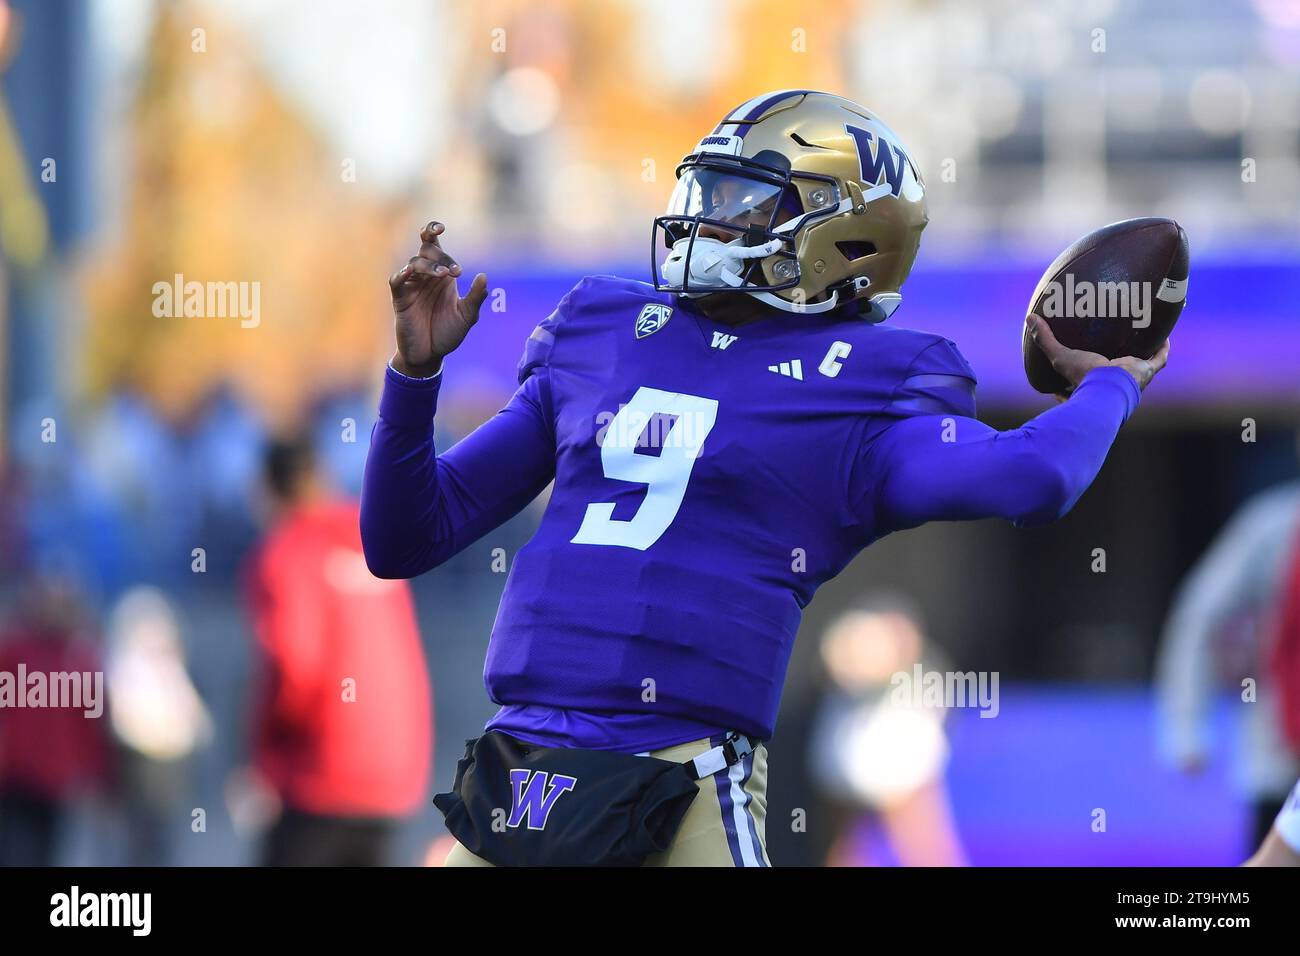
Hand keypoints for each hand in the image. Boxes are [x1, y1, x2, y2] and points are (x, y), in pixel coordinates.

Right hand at [388, 220, 488, 376]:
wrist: (430, 355)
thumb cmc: (448, 333)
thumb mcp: (467, 317)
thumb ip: (475, 298)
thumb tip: (484, 277)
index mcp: (442, 275)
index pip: (435, 246)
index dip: (433, 231)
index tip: (441, 227)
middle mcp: (426, 277)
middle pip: (425, 250)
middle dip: (440, 255)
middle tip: (455, 271)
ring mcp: (411, 286)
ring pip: (414, 263)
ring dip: (428, 266)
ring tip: (444, 275)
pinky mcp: (400, 298)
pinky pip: (397, 280)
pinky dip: (403, 274)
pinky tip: (411, 272)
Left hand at [1028, 314, 1169, 399]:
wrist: (1110, 387)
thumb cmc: (1084, 376)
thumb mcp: (1059, 356)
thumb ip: (1044, 339)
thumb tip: (1029, 319)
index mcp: (1091, 384)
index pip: (1084, 381)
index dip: (1079, 373)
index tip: (1073, 361)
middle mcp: (1113, 383)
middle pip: (1115, 370)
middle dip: (1115, 358)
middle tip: (1111, 340)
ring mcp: (1132, 378)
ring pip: (1139, 365)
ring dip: (1140, 353)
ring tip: (1139, 336)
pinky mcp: (1147, 372)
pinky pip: (1159, 359)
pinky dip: (1163, 348)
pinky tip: (1164, 335)